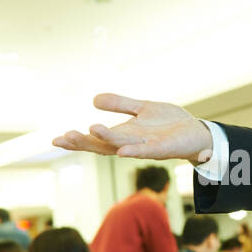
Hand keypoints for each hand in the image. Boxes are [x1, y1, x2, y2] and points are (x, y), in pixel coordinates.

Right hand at [52, 94, 213, 164]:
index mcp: (124, 135)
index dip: (77, 140)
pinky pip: (145, 151)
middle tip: (63, 138)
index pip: (95, 139)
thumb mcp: (142, 109)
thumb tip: (94, 99)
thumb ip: (120, 104)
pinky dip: (132, 150)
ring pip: (121, 146)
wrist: (196, 133)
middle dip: (84, 142)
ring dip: (106, 140)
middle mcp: (131, 144)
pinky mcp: (162, 149)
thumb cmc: (169, 123)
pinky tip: (120, 151)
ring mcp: (146, 148)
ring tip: (90, 130)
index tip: (55, 140)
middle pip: (102, 145)